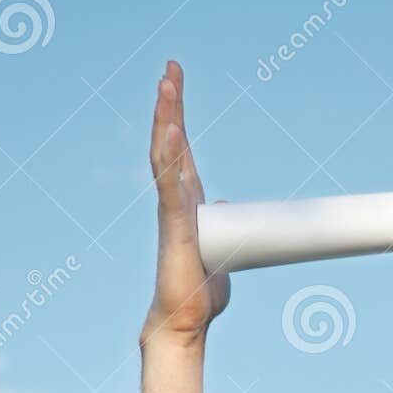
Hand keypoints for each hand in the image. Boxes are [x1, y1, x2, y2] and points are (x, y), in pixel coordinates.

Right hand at [141, 59, 229, 344]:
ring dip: (167, 120)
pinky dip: (170, 160)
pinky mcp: (176, 230)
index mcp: (188, 205)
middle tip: (170, 68)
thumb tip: (226, 208)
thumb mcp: (220, 252)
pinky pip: (171, 189)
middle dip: (171, 105)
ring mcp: (173, 214)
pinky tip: (171, 133)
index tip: (176, 84)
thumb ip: (223, 228)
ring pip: (166, 158)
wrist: (186, 323)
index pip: (182, 152)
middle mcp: (176, 203)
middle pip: (171, 144)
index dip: (177, 118)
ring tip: (167, 84)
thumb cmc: (200, 294)